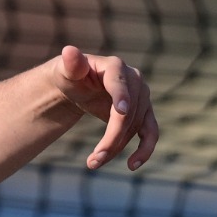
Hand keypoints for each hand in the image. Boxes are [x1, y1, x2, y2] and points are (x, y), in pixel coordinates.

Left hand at [52, 45, 158, 171]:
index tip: (120, 112)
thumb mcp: (67, 70)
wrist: (80, 85)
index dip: (121, 96)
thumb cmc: (72, 75)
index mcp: (115, 67)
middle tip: (92, 160)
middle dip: (111, 138)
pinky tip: (132, 165)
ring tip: (95, 163)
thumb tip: (69, 51)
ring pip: (135, 127)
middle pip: (127, 113)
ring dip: (117, 148)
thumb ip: (71, 64)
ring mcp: (142, 98)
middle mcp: (134, 81)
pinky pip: (150, 133)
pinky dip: (145, 150)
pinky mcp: (143, 114)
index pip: (119, 82)